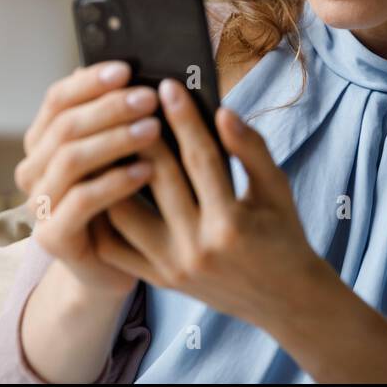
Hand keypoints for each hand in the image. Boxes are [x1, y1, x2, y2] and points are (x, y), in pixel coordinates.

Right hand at [17, 61, 166, 296]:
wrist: (112, 266)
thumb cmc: (123, 200)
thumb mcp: (120, 154)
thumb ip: (119, 119)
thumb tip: (140, 73)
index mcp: (42, 142)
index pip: (57, 99)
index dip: (89, 82)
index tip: (127, 68)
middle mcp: (32, 170)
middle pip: (65, 126)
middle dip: (110, 107)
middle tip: (150, 98)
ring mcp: (38, 205)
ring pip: (71, 159)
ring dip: (115, 139)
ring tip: (154, 129)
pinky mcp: (52, 237)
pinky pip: (82, 201)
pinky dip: (116, 181)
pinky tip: (148, 170)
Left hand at [97, 78, 330, 329]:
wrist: (284, 300)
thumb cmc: (284, 236)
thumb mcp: (278, 189)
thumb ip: (251, 149)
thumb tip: (224, 111)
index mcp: (231, 223)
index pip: (200, 158)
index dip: (184, 119)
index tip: (168, 85)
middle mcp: (197, 248)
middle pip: (159, 180)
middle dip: (143, 134)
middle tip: (130, 100)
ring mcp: (172, 267)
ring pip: (125, 212)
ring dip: (113, 172)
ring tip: (110, 136)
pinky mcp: (158, 280)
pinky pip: (116, 245)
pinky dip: (104, 213)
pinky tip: (101, 180)